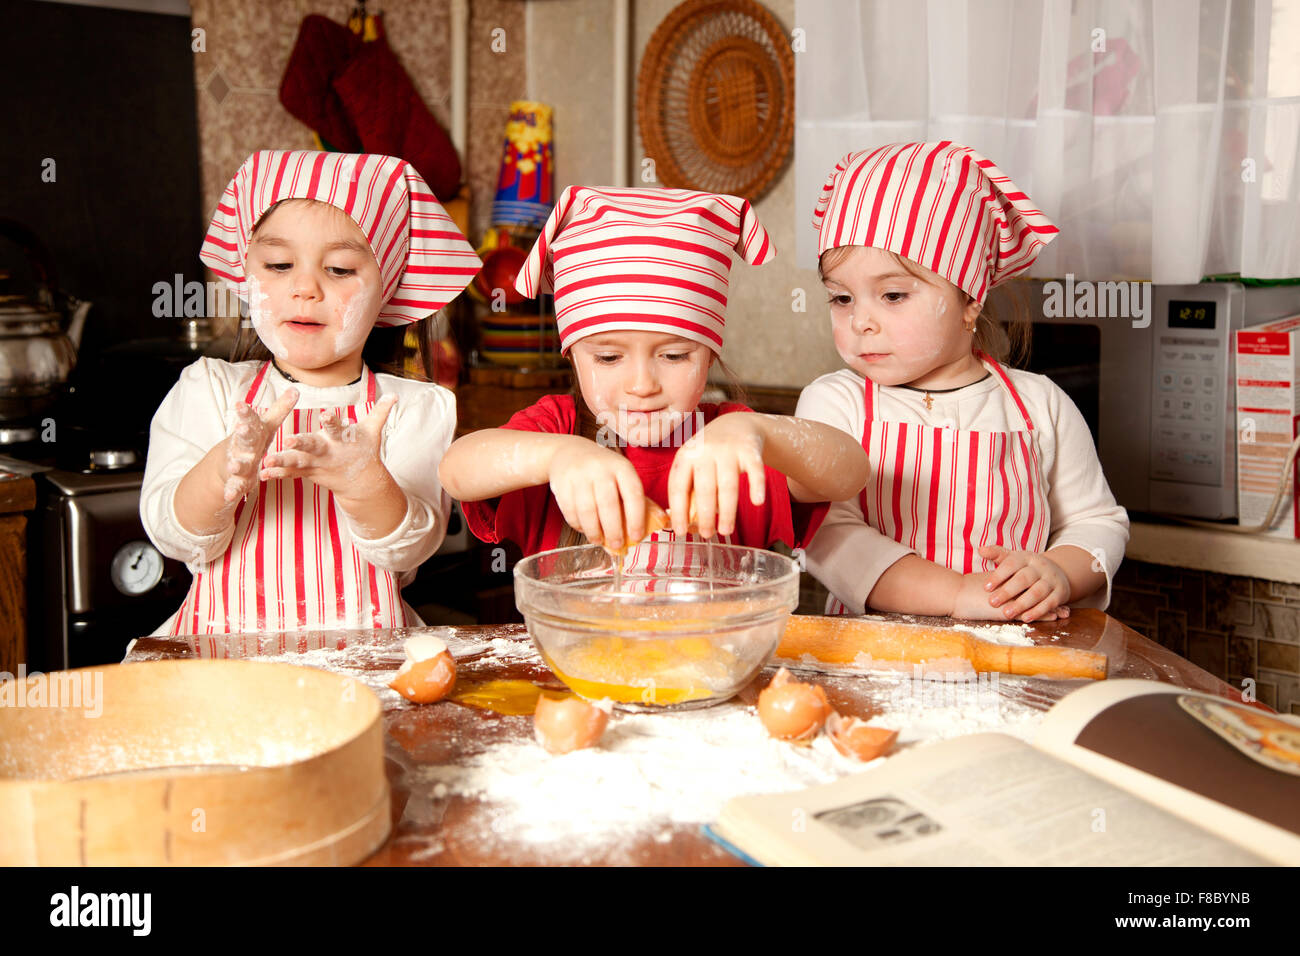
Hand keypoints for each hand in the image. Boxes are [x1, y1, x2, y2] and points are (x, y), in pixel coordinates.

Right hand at [223, 387, 297, 502]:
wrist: (230, 464)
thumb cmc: (253, 440)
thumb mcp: (267, 425)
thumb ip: (280, 409)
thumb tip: (295, 388)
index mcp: (252, 431)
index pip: (249, 419)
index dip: (245, 412)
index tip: (240, 404)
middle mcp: (242, 445)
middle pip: (243, 438)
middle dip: (243, 433)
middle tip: (242, 427)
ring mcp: (238, 462)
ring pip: (237, 463)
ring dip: (236, 464)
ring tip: (235, 466)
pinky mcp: (236, 480)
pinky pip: (234, 486)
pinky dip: (232, 491)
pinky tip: (229, 496)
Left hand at [259, 395, 396, 497]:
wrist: (361, 482)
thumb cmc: (364, 451)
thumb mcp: (374, 431)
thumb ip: (380, 411)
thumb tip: (395, 394)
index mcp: (342, 439)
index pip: (337, 427)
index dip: (332, 420)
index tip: (324, 414)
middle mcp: (328, 452)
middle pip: (313, 446)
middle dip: (301, 444)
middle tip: (287, 440)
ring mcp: (317, 464)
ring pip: (298, 462)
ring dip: (282, 461)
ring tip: (266, 461)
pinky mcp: (308, 473)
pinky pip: (291, 474)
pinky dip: (277, 474)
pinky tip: (262, 473)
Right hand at [548, 438, 646, 551]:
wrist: (569, 453)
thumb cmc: (603, 471)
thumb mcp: (623, 477)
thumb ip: (638, 501)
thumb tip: (657, 527)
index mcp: (622, 467)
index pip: (633, 494)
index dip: (637, 518)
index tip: (637, 536)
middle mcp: (600, 468)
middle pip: (608, 504)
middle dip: (614, 530)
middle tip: (618, 545)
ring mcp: (579, 475)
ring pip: (587, 510)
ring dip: (594, 531)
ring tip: (599, 541)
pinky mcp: (561, 484)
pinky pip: (570, 511)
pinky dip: (578, 526)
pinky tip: (585, 530)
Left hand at [667, 414, 766, 538]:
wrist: (737, 425)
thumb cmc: (710, 453)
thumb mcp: (693, 463)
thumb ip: (687, 487)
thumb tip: (681, 523)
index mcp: (686, 456)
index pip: (678, 486)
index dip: (678, 511)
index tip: (680, 531)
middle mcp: (705, 451)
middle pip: (704, 488)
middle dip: (705, 516)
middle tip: (706, 535)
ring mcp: (728, 450)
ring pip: (728, 485)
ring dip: (727, 511)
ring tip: (726, 530)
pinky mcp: (750, 450)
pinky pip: (754, 471)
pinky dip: (756, 486)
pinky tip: (757, 502)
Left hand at [978, 545, 1071, 622]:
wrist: (1057, 572)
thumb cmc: (1026, 568)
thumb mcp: (1013, 558)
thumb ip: (997, 554)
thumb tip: (980, 550)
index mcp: (1026, 557)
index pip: (1011, 564)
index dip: (998, 576)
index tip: (986, 588)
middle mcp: (1040, 567)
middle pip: (1024, 578)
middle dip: (1007, 591)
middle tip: (992, 602)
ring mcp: (1051, 580)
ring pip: (1037, 592)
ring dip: (1022, 604)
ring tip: (1006, 614)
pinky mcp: (1060, 593)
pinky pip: (1050, 603)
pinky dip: (1038, 611)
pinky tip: (1026, 618)